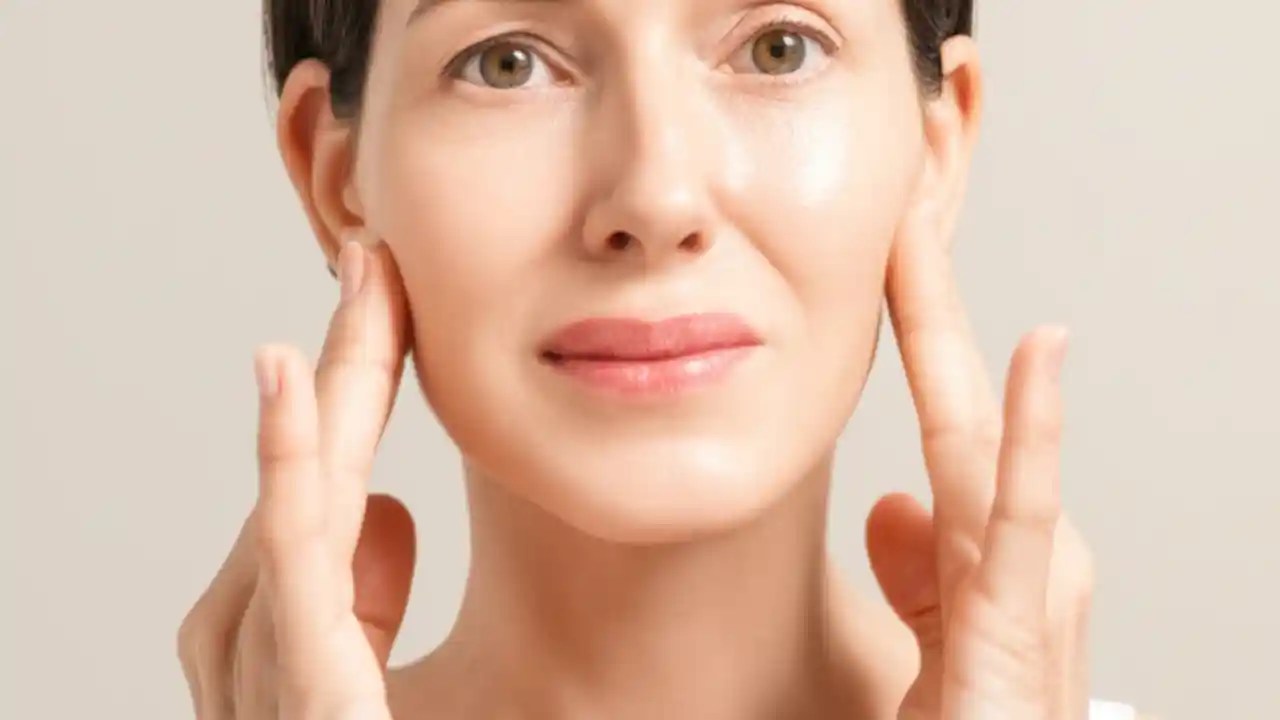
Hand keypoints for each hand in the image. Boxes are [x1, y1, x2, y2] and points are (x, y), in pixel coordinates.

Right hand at [178, 241, 415, 718]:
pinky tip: (288, 373)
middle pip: (297, 499)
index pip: (315, 512)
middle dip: (336, 377)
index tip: (371, 319)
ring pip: (291, 519)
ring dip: (331, 395)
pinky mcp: (300, 694)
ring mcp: (272, 685)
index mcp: (288, 664)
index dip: (334, 409)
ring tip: (373, 294)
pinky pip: (289, 561)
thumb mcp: (392, 687)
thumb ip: (365, 599)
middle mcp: (259, 668)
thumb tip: (388, 508)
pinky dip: (289, 461)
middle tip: (374, 265)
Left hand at [866, 232, 1094, 718]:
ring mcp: (1029, 575)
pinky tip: (1041, 351)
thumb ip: (925, 570)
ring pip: (980, 425)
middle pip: (962, 393)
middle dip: (926, 288)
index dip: (918, 317)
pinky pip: (1027, 512)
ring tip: (912, 222)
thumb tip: (899, 501)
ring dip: (946, 320)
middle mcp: (1021, 545)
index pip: (947, 408)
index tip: (885, 239)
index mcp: (991, 545)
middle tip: (904, 179)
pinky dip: (1035, 428)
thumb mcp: (941, 633)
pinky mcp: (1021, 621)